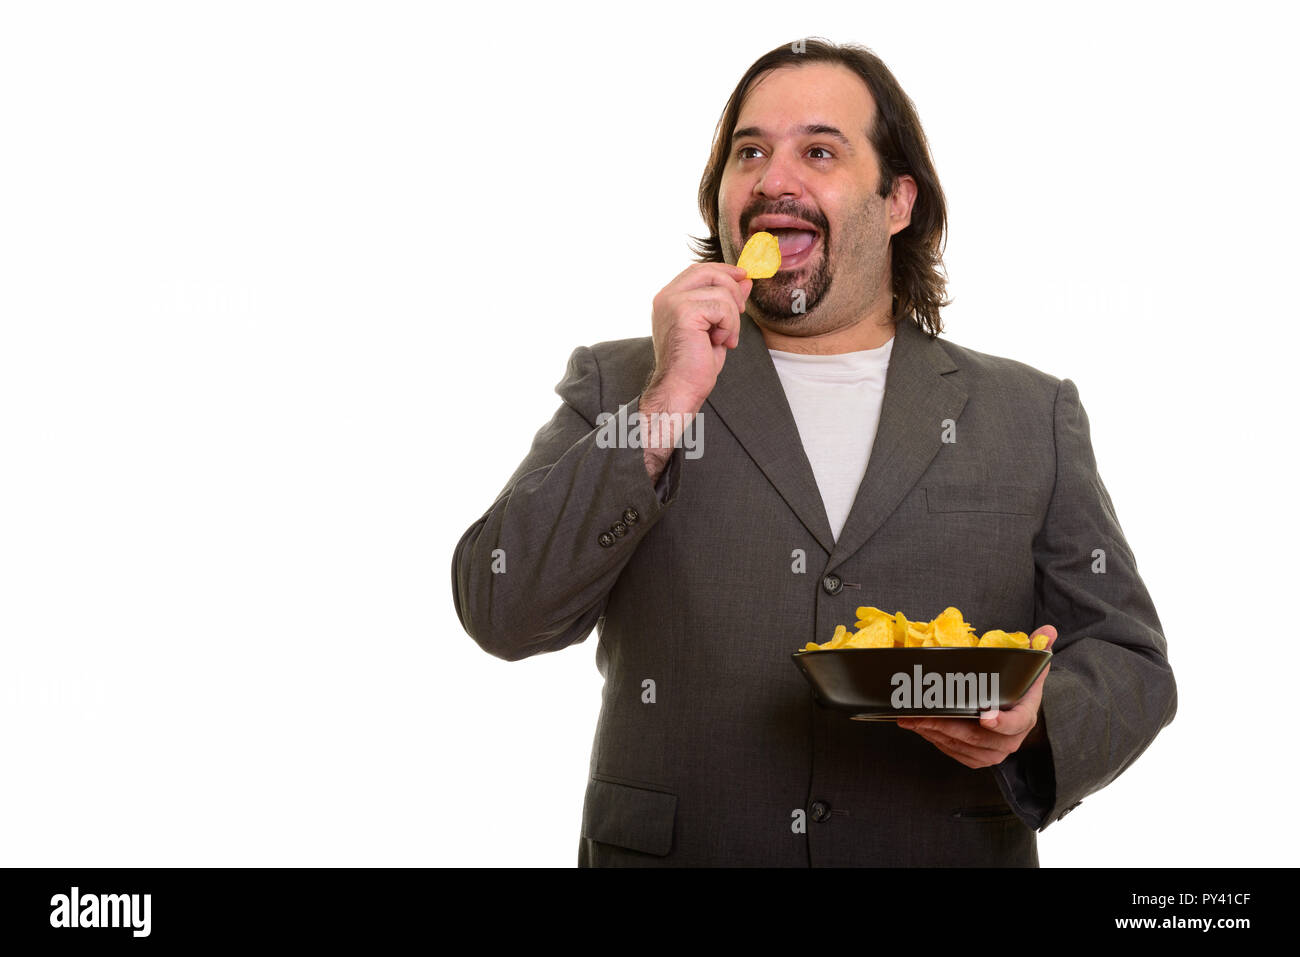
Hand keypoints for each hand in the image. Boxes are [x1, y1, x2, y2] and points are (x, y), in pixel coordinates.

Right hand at [645, 262, 751, 414]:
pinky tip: (719, 342)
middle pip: (708, 271)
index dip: (723, 270)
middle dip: (732, 289)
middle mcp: (667, 297)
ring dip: (732, 318)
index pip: (698, 270)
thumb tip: (744, 280)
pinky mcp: (684, 312)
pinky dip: (728, 326)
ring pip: (721, 292)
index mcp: (669, 299)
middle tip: (739, 314)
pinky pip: (722, 307)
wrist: (680, 389)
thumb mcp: (715, 327)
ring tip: (724, 339)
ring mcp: (673, 303)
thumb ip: (726, 302)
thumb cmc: (694, 366)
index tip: (743, 277)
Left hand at [896, 625, 1056, 768]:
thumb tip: (1048, 629)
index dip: (1001, 722)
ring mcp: (993, 752)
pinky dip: (934, 740)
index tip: (985, 717)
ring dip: (933, 732)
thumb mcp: (1030, 669)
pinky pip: (953, 752)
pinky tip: (918, 726)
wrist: (1016, 715)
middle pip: (977, 736)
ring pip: (961, 746)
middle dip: (946, 725)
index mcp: (1025, 716)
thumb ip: (1037, 648)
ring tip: (910, 718)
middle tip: (921, 714)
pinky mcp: (977, 758)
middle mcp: (1011, 740)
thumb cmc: (1019, 691)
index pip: (1016, 723)